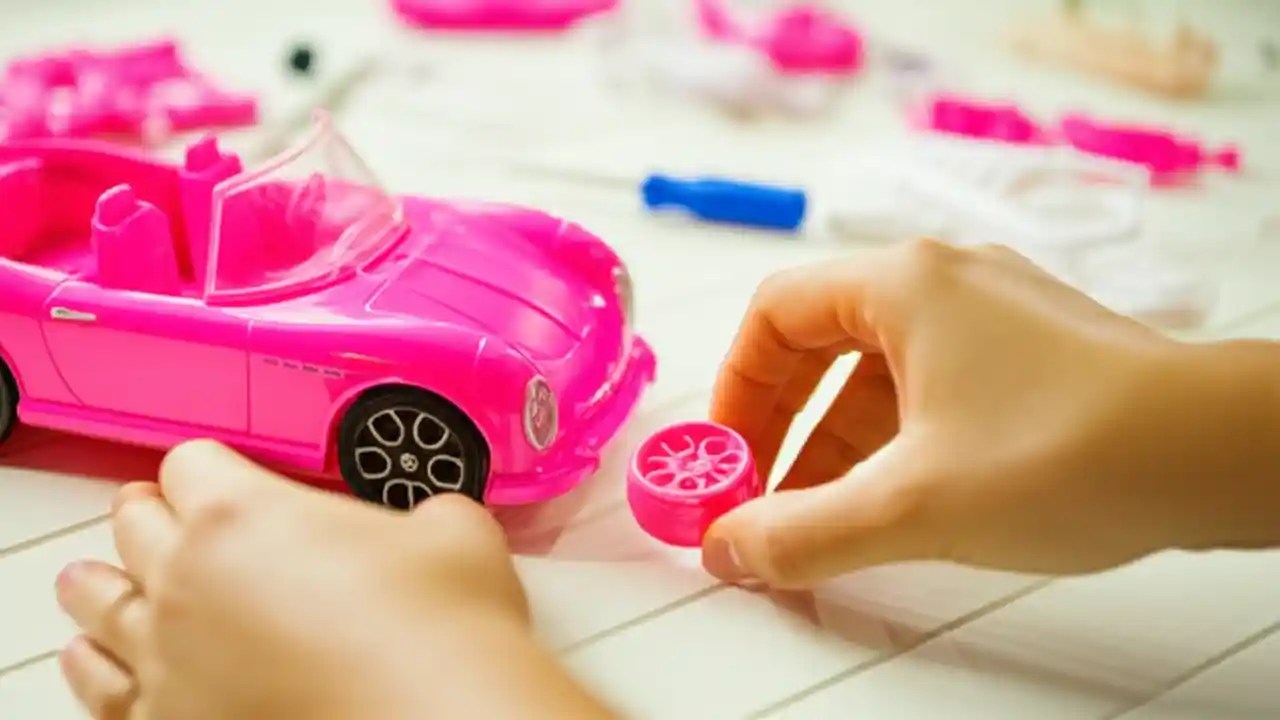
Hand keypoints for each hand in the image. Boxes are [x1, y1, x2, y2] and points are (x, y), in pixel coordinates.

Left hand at [56, 440, 612, 719]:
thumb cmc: (438, 633)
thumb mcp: (452, 532)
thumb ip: (425, 514)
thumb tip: (436, 523)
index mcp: (241, 513)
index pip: (191, 463)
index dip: (209, 464)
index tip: (220, 474)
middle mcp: (186, 580)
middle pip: (136, 526)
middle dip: (149, 514)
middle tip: (158, 513)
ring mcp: (168, 658)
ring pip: (102, 605)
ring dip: (100, 585)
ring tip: (91, 580)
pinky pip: (103, 689)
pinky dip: (95, 667)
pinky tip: (92, 658)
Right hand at [702, 239, 1279, 586]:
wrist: (1215, 454)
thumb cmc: (1072, 449)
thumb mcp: (910, 505)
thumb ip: (801, 532)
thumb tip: (730, 547)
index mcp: (902, 285)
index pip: (774, 315)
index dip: (736, 390)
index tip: (726, 457)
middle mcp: (945, 283)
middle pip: (822, 343)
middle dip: (783, 427)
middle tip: (762, 493)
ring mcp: (993, 317)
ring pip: (878, 375)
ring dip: (837, 446)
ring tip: (823, 519)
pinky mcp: (1028, 356)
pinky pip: (930, 391)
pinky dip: (894, 443)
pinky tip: (893, 502)